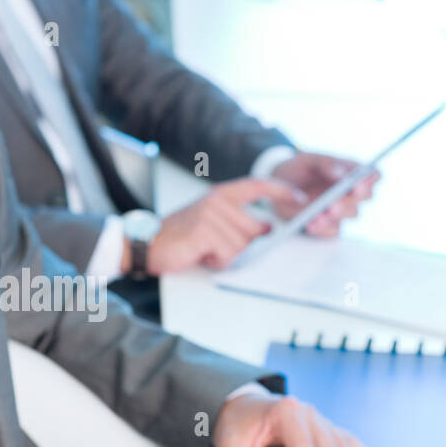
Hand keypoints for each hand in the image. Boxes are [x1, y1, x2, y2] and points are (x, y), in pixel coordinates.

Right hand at [145, 178, 306, 273]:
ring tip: (204, 250)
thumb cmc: (178, 236)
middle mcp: (217, 200)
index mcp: (220, 194)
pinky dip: (215, 261)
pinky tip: (200, 254)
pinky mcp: (204, 232)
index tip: (300, 198)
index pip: (257, 185)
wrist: (146, 244)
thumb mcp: (210, 222)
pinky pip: (227, 254)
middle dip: (240, 245)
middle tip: (214, 246)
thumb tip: (267, 229)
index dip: (281, 191)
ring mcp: (210, 215)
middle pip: (254, 229)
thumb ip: (238, 222)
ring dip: (225, 255)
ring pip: (241, 245)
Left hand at [271, 153, 379, 236]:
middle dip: (352, 198)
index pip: (373, 175)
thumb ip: (327, 164)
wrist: (279, 184)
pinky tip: (311, 224)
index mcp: (352, 171)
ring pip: (352, 213)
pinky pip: (333, 230)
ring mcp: (342, 209)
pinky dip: (323, 228)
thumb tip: (342, 175)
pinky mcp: (329, 224)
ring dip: (337, 214)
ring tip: (319, 215)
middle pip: (366, 196)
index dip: (371, 180)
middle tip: (336, 202)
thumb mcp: (310, 159)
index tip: (358, 185)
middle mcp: (352, 191)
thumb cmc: (300, 168)